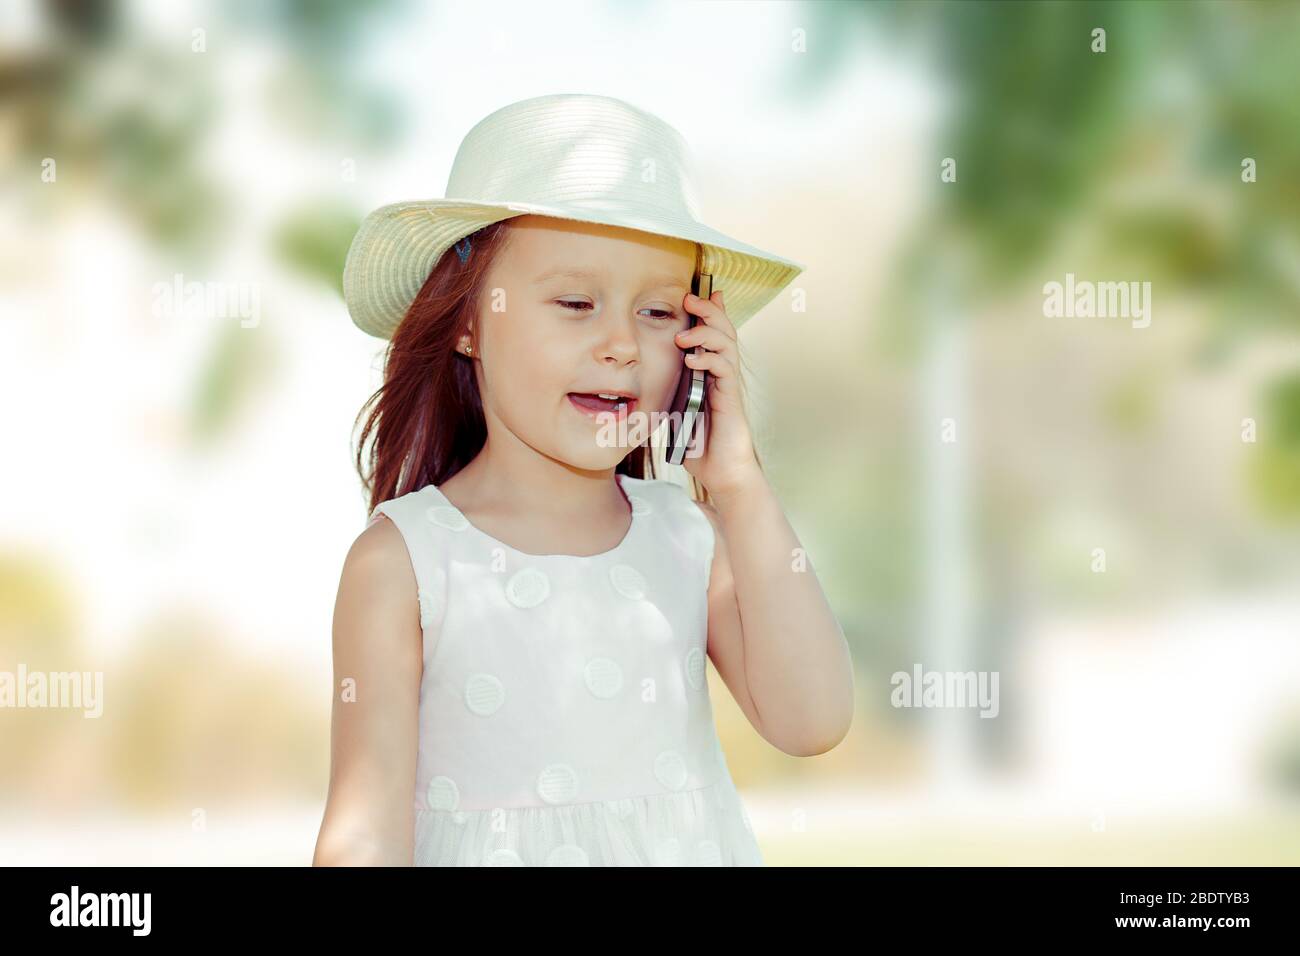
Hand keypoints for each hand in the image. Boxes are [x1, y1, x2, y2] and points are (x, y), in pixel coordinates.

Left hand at [674, 289, 765, 501]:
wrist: (722, 472)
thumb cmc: (698, 445)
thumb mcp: (674, 412)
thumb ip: (665, 394)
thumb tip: (637, 386)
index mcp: (709, 373)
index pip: (713, 334)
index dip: (707, 312)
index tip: (691, 296)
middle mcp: (722, 374)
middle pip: (723, 330)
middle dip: (708, 311)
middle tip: (690, 299)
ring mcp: (728, 385)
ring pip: (727, 345)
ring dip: (706, 333)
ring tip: (685, 334)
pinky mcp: (731, 399)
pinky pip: (724, 370)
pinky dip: (709, 360)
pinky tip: (692, 359)